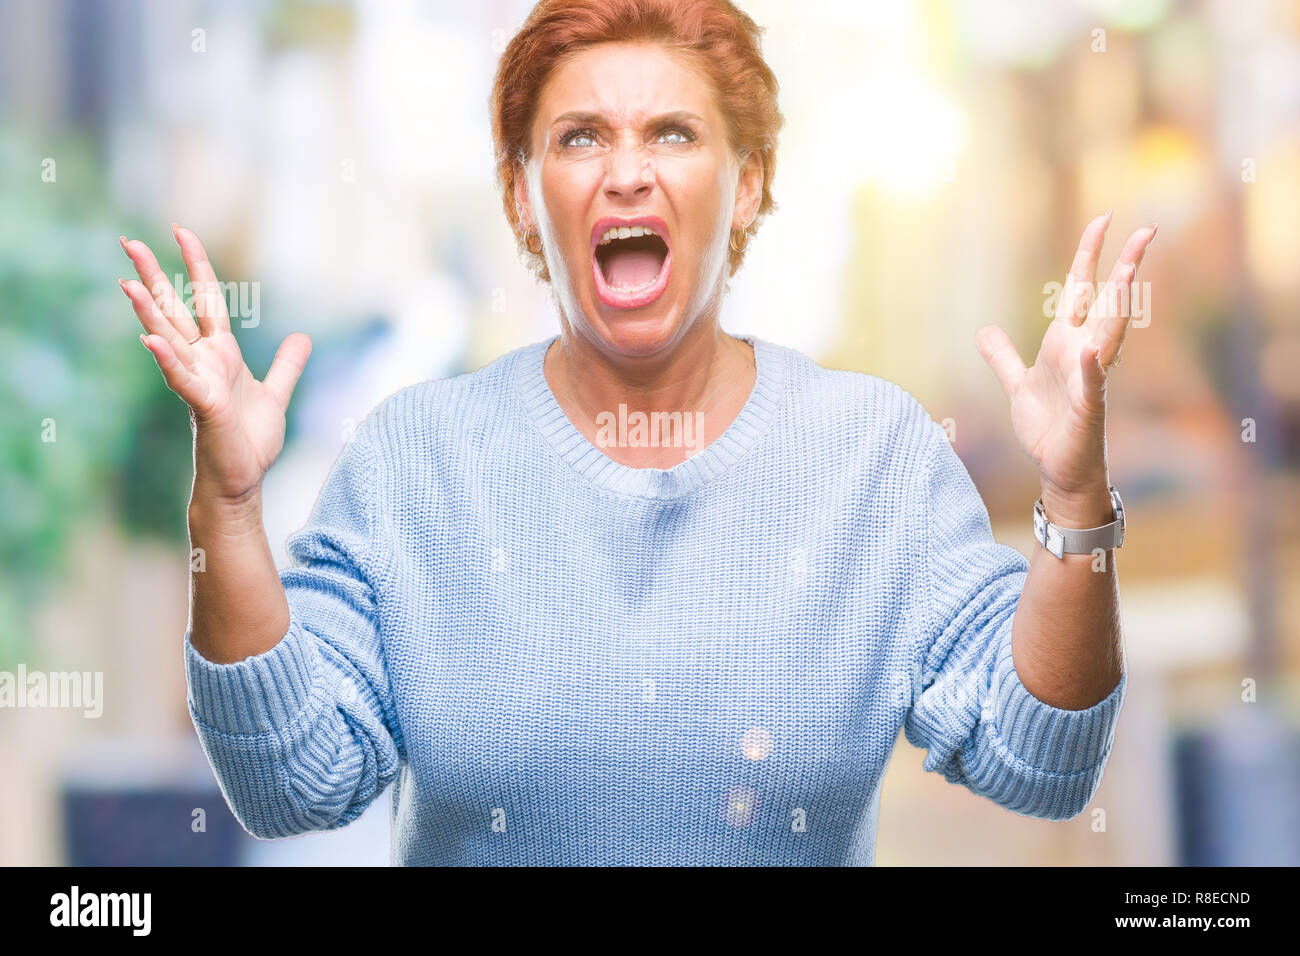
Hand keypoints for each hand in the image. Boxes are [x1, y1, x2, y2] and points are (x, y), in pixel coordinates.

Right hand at [118, 224, 310, 502]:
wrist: (244, 480)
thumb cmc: (251, 441)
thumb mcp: (276, 394)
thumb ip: (286, 365)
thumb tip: (301, 337)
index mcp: (221, 354)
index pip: (206, 300)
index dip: (197, 265)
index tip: (181, 231)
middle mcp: (203, 361)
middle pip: (174, 310)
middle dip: (154, 277)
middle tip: (128, 241)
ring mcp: (199, 381)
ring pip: (169, 338)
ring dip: (148, 311)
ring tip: (127, 281)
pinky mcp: (203, 405)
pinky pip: (181, 378)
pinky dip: (167, 358)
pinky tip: (149, 339)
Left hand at [976, 212, 1155, 524]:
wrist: (1057, 468)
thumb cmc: (1047, 426)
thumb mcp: (1017, 384)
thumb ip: (1002, 357)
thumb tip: (984, 331)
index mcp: (1065, 342)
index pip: (1080, 289)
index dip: (1089, 255)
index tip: (1103, 220)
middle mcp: (1083, 353)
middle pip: (1106, 302)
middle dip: (1124, 267)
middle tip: (1147, 230)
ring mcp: (1090, 379)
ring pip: (1109, 334)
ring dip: (1118, 305)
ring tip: (1128, 273)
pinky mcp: (1088, 408)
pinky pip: (1093, 383)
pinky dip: (1092, 367)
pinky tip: (1092, 349)